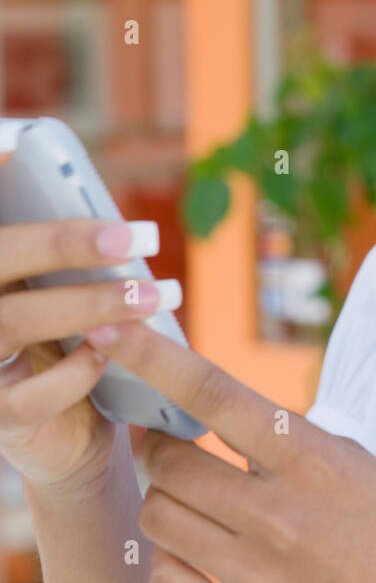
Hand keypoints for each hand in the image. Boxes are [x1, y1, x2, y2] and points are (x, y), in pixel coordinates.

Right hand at [0, 173, 173, 496]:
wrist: (65, 434)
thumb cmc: (63, 337)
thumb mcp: (57, 281)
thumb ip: (51, 242)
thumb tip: (40, 156)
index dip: (7, 185)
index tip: (21, 148)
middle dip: (63, 243)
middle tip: (135, 237)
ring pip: (12, 323)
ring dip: (91, 304)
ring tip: (153, 293)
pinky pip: (28, 396)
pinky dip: (76, 373)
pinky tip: (108, 355)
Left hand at [82, 318, 375, 582]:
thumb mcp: (358, 466)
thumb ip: (290, 439)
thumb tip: (217, 413)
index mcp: (312, 461)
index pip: (216, 394)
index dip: (156, 358)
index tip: (116, 331)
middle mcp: (279, 515)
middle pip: (170, 462)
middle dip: (159, 449)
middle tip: (169, 448)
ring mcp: (257, 576)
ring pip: (158, 518)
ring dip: (164, 503)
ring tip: (193, 504)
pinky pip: (167, 579)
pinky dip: (173, 561)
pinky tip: (201, 555)